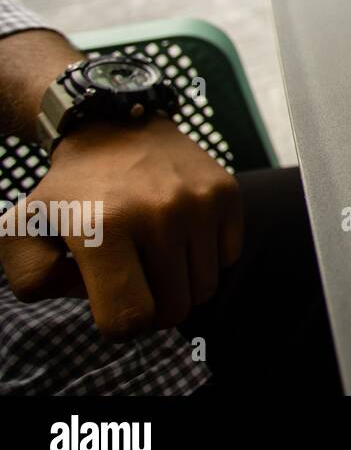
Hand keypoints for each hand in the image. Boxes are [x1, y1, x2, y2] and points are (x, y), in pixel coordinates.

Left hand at [0, 117, 242, 339]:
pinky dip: (207, 257)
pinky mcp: (226, 193)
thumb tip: (91, 297)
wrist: (115, 125)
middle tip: (134, 278)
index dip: (119, 324)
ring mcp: (199, 202)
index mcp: (103, 228)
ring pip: (205, 289)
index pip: (130, 319)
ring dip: (181, 283)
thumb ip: (34, 282)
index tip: (110, 299)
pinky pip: (228, 258)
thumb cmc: (69, 192)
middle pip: (174, 310)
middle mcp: (159, 213)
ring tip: (156, 253)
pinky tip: (180, 233)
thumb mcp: (22, 231)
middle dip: (153, 306)